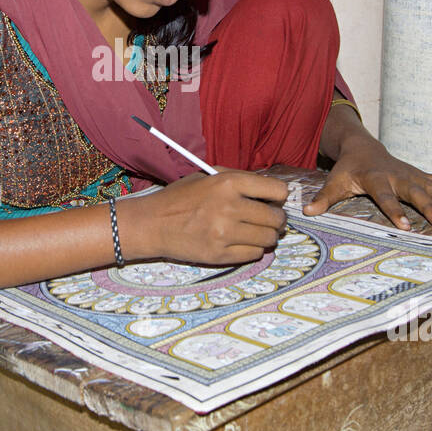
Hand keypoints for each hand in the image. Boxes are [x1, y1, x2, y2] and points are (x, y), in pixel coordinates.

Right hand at [118, 170, 288, 266]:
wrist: (152, 224)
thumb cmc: (181, 198)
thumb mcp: (208, 176)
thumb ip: (240, 179)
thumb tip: (271, 192)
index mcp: (228, 183)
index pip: (278, 191)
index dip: (278, 197)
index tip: (273, 201)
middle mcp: (229, 207)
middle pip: (276, 218)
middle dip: (276, 220)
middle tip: (267, 220)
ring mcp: (225, 233)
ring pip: (269, 239)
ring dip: (267, 236)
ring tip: (255, 232)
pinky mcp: (220, 255)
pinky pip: (255, 254)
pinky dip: (253, 249)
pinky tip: (241, 242)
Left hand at [301, 145, 431, 230]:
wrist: (361, 147)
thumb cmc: (347, 170)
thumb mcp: (334, 182)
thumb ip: (324, 198)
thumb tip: (307, 213)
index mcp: (375, 179)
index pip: (386, 197)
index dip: (395, 212)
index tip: (406, 227)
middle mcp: (396, 175)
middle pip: (413, 192)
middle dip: (428, 207)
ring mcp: (409, 173)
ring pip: (430, 185)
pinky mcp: (418, 174)